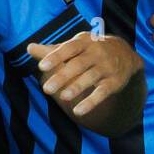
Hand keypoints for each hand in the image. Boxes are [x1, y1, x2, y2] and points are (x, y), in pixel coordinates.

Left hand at [29, 32, 143, 135]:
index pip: (69, 48)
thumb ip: (52, 50)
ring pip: (91, 78)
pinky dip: (91, 102)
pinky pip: (102, 92)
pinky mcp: (114, 82)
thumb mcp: (74, 46)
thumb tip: (29, 48)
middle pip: (78, 64)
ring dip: (77, 87)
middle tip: (46, 88)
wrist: (125, 54)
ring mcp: (107, 67)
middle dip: (62, 76)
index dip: (56, 56)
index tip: (41, 66)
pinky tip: (78, 112)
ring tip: (63, 97)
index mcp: (84, 42)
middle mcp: (97, 53)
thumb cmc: (90, 50)